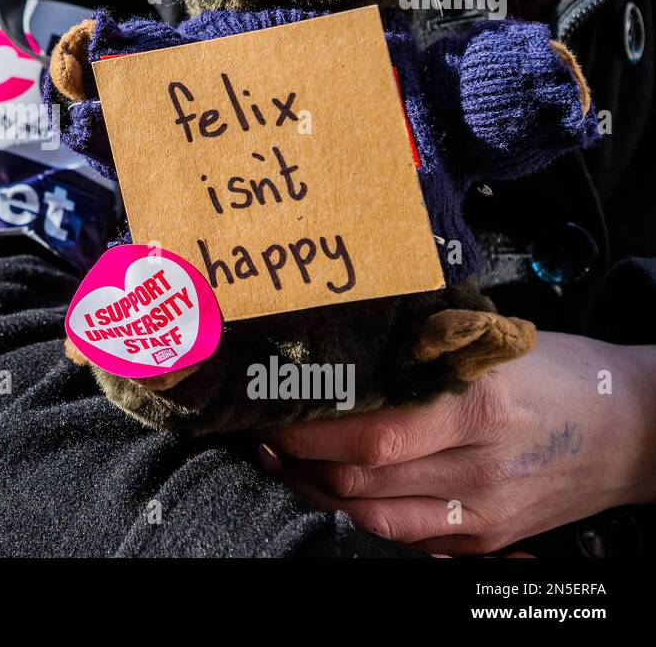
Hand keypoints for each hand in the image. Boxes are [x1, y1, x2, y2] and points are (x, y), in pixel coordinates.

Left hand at [258, 332, 655, 555]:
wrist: (638, 432)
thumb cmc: (564, 374)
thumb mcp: (497, 346)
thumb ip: (425, 356)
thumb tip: (344, 350)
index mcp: (480, 406)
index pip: (371, 433)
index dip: (310, 429)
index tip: (275, 407)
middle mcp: (480, 466)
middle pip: (361, 481)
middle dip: (299, 460)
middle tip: (267, 432)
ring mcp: (485, 510)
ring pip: (374, 517)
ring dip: (319, 493)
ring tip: (287, 463)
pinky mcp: (489, 538)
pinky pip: (408, 536)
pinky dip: (363, 514)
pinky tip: (338, 488)